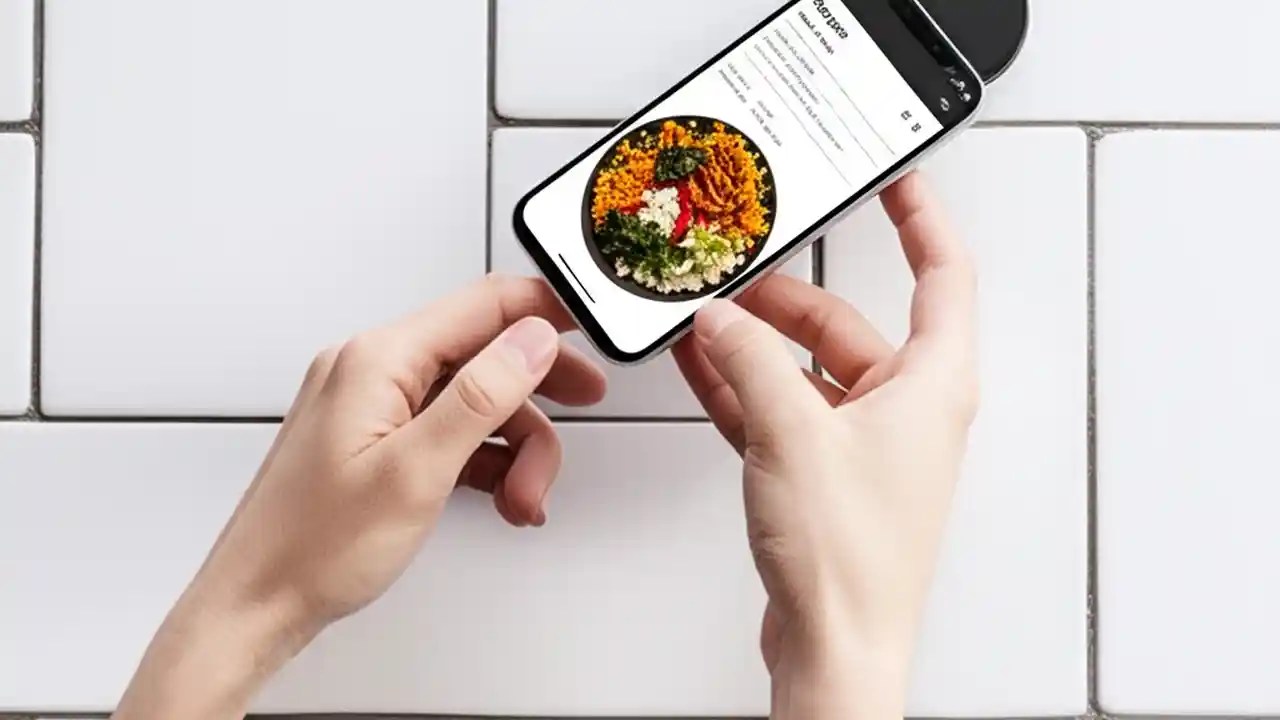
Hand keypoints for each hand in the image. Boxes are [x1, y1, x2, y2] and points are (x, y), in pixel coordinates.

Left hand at [113, 275, 606, 719]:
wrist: (255, 606)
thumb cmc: (312, 548)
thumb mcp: (416, 471)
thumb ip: (480, 396)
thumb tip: (531, 341)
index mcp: (377, 360)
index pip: (483, 305)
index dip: (545, 312)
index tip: (590, 330)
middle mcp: (371, 370)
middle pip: (483, 353)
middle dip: (537, 392)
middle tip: (584, 405)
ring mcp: (371, 405)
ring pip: (472, 399)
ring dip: (514, 445)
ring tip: (525, 498)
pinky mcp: (374, 438)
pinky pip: (448, 429)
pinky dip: (484, 459)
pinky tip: (502, 496)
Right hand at [674, 173, 978, 719]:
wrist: (837, 646)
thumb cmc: (852, 561)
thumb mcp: (793, 433)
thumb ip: (751, 362)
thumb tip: (723, 320)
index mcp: (931, 385)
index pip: (942, 274)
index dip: (920, 219)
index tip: (895, 181)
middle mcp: (906, 410)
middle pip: (849, 324)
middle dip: (788, 299)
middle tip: (739, 275)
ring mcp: (864, 445)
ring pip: (808, 369)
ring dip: (756, 346)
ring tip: (705, 320)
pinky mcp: (826, 477)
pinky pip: (783, 412)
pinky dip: (744, 390)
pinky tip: (703, 371)